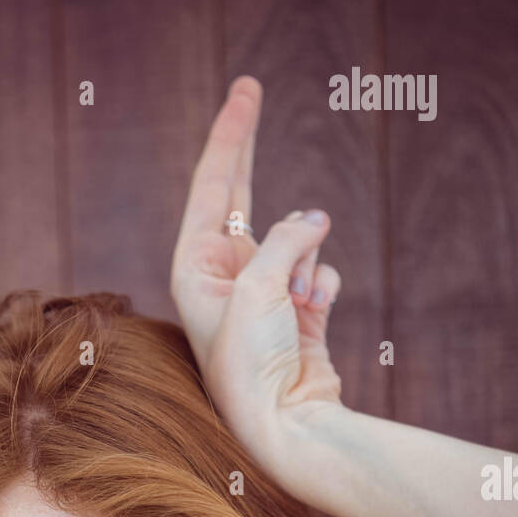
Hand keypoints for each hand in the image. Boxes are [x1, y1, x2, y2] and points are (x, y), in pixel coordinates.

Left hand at [170, 77, 342, 477]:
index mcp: (194, 272)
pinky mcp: (297, 314)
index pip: (211, 190)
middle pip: (238, 197)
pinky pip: (319, 274)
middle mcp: (224, 280)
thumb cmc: (251, 364)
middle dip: (247, 150)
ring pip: (296, 240)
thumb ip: (284, 240)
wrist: (283, 427)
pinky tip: (313, 316)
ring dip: (306, 259)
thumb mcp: (258, 288)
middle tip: (251, 90)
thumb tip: (314, 219)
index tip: (245, 92)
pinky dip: (322, 288)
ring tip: (297, 301)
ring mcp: (262, 295)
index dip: (228, 138)